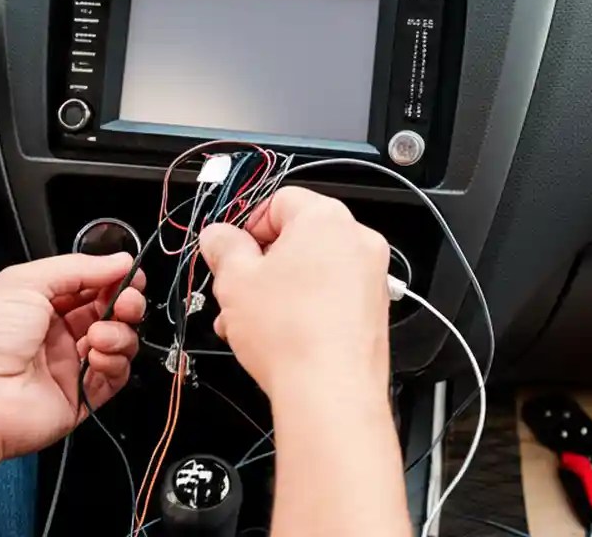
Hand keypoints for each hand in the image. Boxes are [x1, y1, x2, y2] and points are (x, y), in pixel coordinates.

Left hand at [0, 252, 145, 461]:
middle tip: (127, 301)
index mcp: (39, 303)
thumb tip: (118, 260)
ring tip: (100, 335)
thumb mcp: (25, 282)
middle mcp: (56, 332)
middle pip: (109, 311)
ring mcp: (69, 365)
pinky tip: (95, 357)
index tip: (129, 274)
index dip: (112, 278)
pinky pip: (114, 376)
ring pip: (117, 342)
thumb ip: (78, 267)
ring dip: (119, 333)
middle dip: (125, 302)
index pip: (89, 285)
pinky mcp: (81, 396)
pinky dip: (114, 362)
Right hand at [199, 187, 391, 399]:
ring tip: (246, 321)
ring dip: (274, 291)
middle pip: (296, 238)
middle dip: (258, 265)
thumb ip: (223, 247)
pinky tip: (274, 336)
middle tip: (234, 288)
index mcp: (325, 218)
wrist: (330, 391)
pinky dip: (302, 308)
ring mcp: (370, 277)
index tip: (229, 251)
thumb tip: (219, 236)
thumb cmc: (292, 334)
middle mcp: (356, 241)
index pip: (279, 200)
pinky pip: (330, 296)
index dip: (247, 225)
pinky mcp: (372, 311)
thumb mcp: (235, 280)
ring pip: (311, 271)